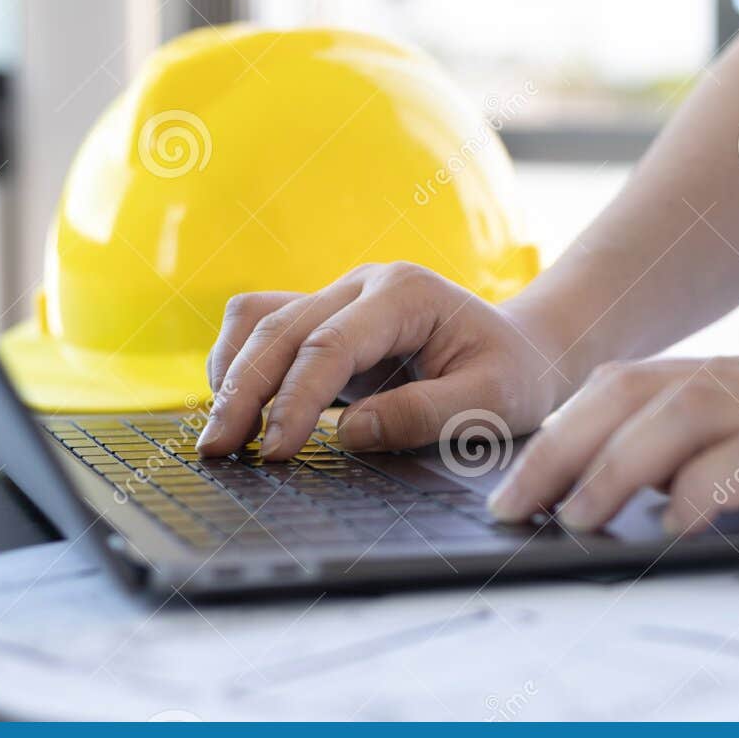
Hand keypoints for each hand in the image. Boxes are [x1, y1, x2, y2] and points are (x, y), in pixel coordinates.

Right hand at [196, 263, 565, 459]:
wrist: (521, 348)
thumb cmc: (512, 373)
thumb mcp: (492, 401)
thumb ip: (425, 414)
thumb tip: (349, 434)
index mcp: (406, 293)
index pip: (331, 343)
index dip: (297, 398)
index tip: (277, 450)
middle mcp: (363, 286)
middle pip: (280, 327)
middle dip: (244, 390)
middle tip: (217, 451)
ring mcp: (339, 298)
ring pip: (259, 319)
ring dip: (232, 372)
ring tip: (221, 435)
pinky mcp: (325, 323)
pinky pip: (263, 330)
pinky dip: (241, 366)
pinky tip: (238, 412)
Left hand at [487, 356, 738, 549]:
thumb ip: (708, 450)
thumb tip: (625, 496)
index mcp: (732, 375)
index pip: (626, 385)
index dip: (560, 429)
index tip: (513, 481)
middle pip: (632, 393)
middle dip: (560, 447)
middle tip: (514, 502)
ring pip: (676, 417)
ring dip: (612, 468)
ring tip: (575, 517)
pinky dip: (698, 491)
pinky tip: (671, 526)